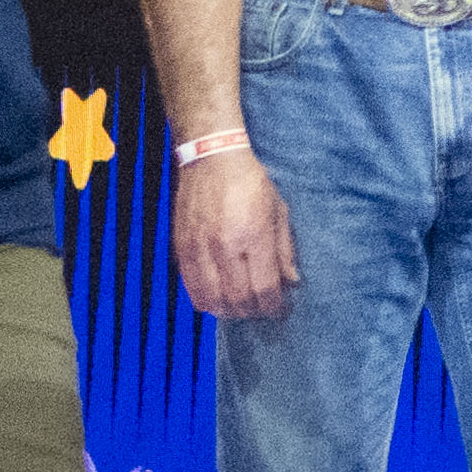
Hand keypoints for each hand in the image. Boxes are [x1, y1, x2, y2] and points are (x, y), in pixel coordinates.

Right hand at [172, 149, 296, 319]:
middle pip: (238, 300)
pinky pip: (191, 288)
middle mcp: (225, 246)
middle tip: (263, 308)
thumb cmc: (251, 183)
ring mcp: (199, 248)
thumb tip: (291, 282)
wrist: (211, 159)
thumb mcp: (279, 211)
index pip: (264, 287)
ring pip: (212, 299)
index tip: (281, 309)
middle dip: (254, 311)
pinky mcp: (181, 248)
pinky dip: (206, 301)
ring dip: (230, 311)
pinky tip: (218, 299)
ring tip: (242, 307)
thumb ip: (284, 250)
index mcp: (254, 235)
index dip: (274, 306)